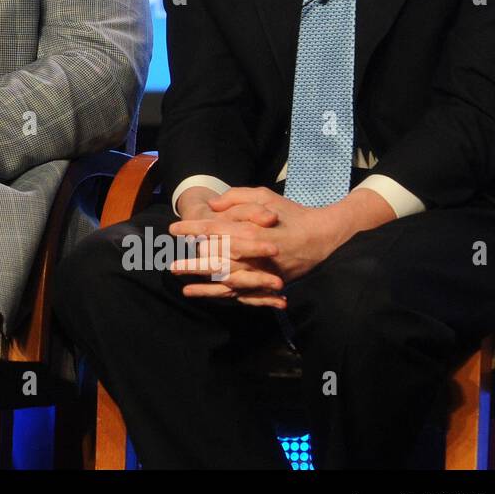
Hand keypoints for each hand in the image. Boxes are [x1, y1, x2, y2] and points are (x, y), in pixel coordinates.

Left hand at [169, 185, 391, 306]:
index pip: (216, 230)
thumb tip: (214, 206)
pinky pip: (244, 292)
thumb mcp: (265, 196)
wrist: (323, 237)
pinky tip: (211, 297)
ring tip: (184, 288)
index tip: (173, 229)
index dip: (193, 229)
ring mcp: (263, 271)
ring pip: (229, 281)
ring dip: (206, 286)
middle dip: (193, 264)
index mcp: (251, 230)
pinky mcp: (270, 283)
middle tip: (171, 266)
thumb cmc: (291, 214)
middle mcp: (254, 253)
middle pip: (218, 260)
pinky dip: (226, 296)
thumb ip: (237, 198)